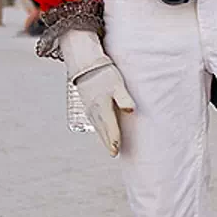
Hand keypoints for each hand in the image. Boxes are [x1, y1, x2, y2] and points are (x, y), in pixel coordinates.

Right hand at [60, 30, 134, 156]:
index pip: (110, 128)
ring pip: (97, 126)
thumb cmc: (104, 72)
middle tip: (114, 154)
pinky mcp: (87, 104)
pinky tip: (101, 131)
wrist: (85, 62)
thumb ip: (124, 98)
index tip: (117, 151)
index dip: (114, 140)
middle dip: (108, 142)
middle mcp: (94, 110)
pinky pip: (93, 121)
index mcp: (102, 107)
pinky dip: (98, 129)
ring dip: (103, 137)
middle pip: (103, 130)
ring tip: (110, 147)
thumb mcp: (117, 84)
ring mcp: (89, 108)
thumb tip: (131, 110)